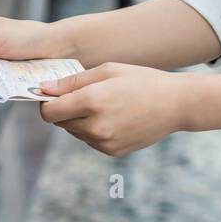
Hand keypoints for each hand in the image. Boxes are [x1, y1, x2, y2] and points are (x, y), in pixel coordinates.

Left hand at [37, 62, 188, 156]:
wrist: (176, 104)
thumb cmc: (142, 80)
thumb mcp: (108, 70)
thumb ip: (73, 81)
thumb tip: (44, 89)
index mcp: (92, 101)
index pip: (49, 112)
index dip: (47, 102)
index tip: (55, 94)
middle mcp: (95, 126)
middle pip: (60, 123)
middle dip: (66, 109)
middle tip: (87, 95)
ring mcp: (104, 142)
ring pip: (75, 132)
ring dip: (80, 120)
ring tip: (106, 104)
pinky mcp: (111, 151)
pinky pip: (90, 140)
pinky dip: (95, 130)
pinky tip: (115, 116)